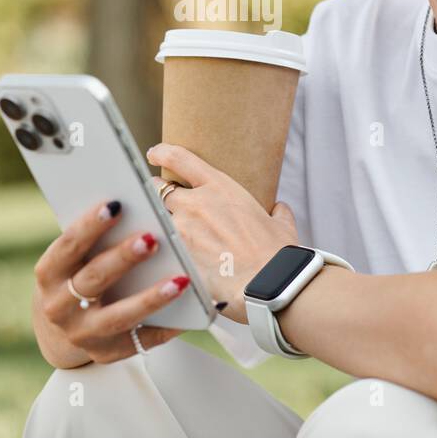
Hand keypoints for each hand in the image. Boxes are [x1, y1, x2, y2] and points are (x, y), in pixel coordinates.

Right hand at [32, 198, 190, 365]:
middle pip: (94, 279)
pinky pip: (142, 340)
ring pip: (119, 316)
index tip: (117, 204)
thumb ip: (95, 237)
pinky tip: (188, 311)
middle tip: (152, 238)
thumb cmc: (78, 273)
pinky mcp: (107, 353)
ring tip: (181, 279)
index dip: (91, 225)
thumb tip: (132, 207)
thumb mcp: (75, 257)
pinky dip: (166, 326)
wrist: (63, 325)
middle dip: (124, 258)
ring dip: (150, 298)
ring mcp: (83, 334)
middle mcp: (59, 307)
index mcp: (49, 274)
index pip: (68, 245)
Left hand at [147, 143, 298, 323]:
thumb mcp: (282, 226)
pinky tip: (172, 259)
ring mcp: (183, 229)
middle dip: (157, 193)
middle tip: (161, 198)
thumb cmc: (277, 255)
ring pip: (158, 219)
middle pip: (159, 189)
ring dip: (162, 224)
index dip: (162, 152)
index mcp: (220, 187)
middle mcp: (196, 203)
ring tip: (169, 235)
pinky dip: (166, 250)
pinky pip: (164, 247)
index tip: (154, 153)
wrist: (268, 284)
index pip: (180, 158)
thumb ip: (277, 213)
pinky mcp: (178, 255)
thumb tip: (279, 210)